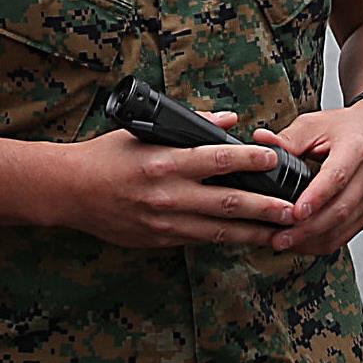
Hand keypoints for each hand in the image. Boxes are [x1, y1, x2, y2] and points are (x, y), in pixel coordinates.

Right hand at [50, 116, 297, 248]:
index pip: (216, 159)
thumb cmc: (106, 157)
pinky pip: (199, 242)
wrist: (69, 191)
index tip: (274, 158)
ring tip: (280, 232)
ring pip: (218, 231)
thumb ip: (190, 126)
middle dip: (264, 207)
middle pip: (227, 203)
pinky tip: (245, 239)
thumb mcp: (145, 133)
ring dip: (253, 232)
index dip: (249, 159)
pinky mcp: (159, 241)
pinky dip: (225, 240)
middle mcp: (167, 195)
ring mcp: (163, 223)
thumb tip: (228, 120)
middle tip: (293, 208)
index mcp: (164, 162)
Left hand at [258, 101, 362, 255]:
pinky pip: (343, 235)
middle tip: (279, 237)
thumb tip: (261, 141)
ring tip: (283, 243)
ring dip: (312, 240)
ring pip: (341, 228)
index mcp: (355, 150)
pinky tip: (298, 244)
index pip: (336, 177)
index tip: (295, 212)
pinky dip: (320, 244)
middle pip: (339, 209)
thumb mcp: (316, 124)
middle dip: (308, 228)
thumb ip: (288, 137)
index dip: (316, 197)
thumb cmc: (346, 129)